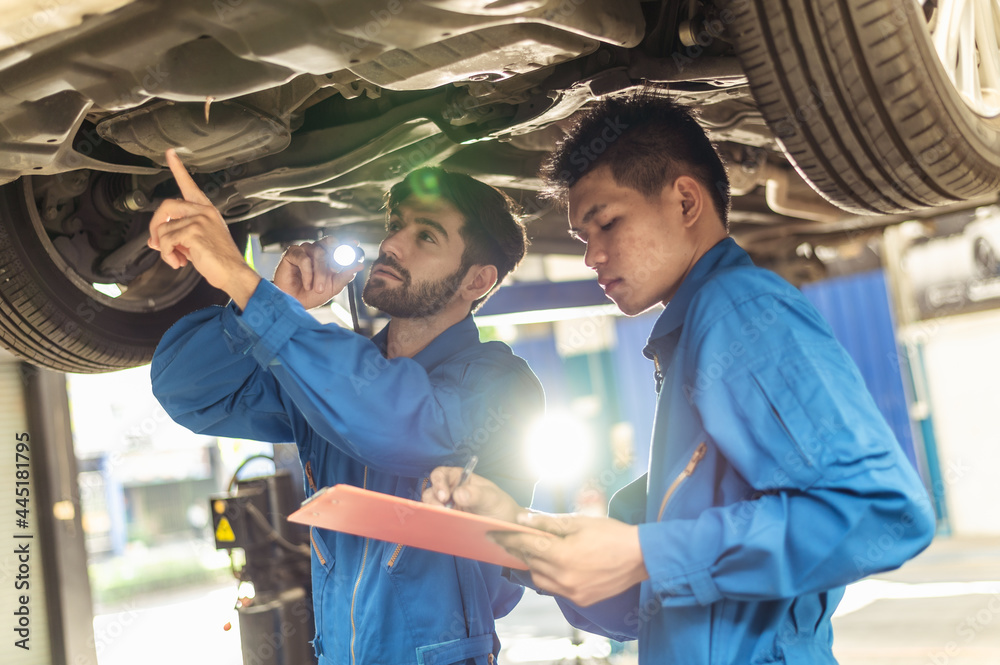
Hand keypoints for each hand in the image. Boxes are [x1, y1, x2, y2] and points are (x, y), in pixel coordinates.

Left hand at [148, 149, 259, 307]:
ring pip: (164, 229)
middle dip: (155, 226)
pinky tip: (179, 262)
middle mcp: (203, 211)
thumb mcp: (194, 243)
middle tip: (157, 244)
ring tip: (176, 259)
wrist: (232, 273)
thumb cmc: (217, 260)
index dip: (178, 168)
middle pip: (165, 206)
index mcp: (206, 210)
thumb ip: (175, 236)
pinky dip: (167, 255)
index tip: (170, 153)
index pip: (189, 185)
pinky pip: (166, 241)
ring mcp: (199, 219)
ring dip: (164, 248)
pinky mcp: (194, 231)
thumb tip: (153, 240)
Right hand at [273, 236, 364, 309]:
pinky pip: (304, 259)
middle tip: (334, 270)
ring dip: (319, 272)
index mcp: (327, 256)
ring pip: (318, 252)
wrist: (296, 303)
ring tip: (318, 288)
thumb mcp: (333, 287)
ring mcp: (304, 251)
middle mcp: (316, 250)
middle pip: (329, 245)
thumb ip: (345, 276)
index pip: (338, 244)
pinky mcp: (291, 254)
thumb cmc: (312, 294)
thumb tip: (359, 266)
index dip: (346, 243)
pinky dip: (308, 273)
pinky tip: (307, 284)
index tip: (355, 243)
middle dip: (333, 260)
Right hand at [422, 467, 523, 523]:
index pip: (441, 474)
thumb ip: (476, 494)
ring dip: (432, 512)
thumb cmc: (500, 506)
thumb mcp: (491, 498)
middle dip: (432, 500)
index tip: (444, 496)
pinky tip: (442, 528)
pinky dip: (436, 523)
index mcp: (460, 479)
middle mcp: (451, 491)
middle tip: (441, 511)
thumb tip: (458, 494)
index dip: (438, 482)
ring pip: (431, 507)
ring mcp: (449, 507)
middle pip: (432, 491)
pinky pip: (436, 521)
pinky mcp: (448, 521)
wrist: (506, 526)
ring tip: (443, 520)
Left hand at [491, 513, 648, 606]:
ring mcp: (572, 592)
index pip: (525, 545)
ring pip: (539, 579)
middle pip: (530, 562)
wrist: (641, 557)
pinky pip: (555, 589)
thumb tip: (522, 519)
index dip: (507, 537)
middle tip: (507, 539)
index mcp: (562, 555)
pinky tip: (550, 565)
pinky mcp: (581, 600)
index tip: (492, 532)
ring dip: (533, 564)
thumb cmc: (611, 534)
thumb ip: (548, 522)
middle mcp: (563, 578)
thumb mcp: (578, 521)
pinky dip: (548, 576)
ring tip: (531, 550)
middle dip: (518, 549)